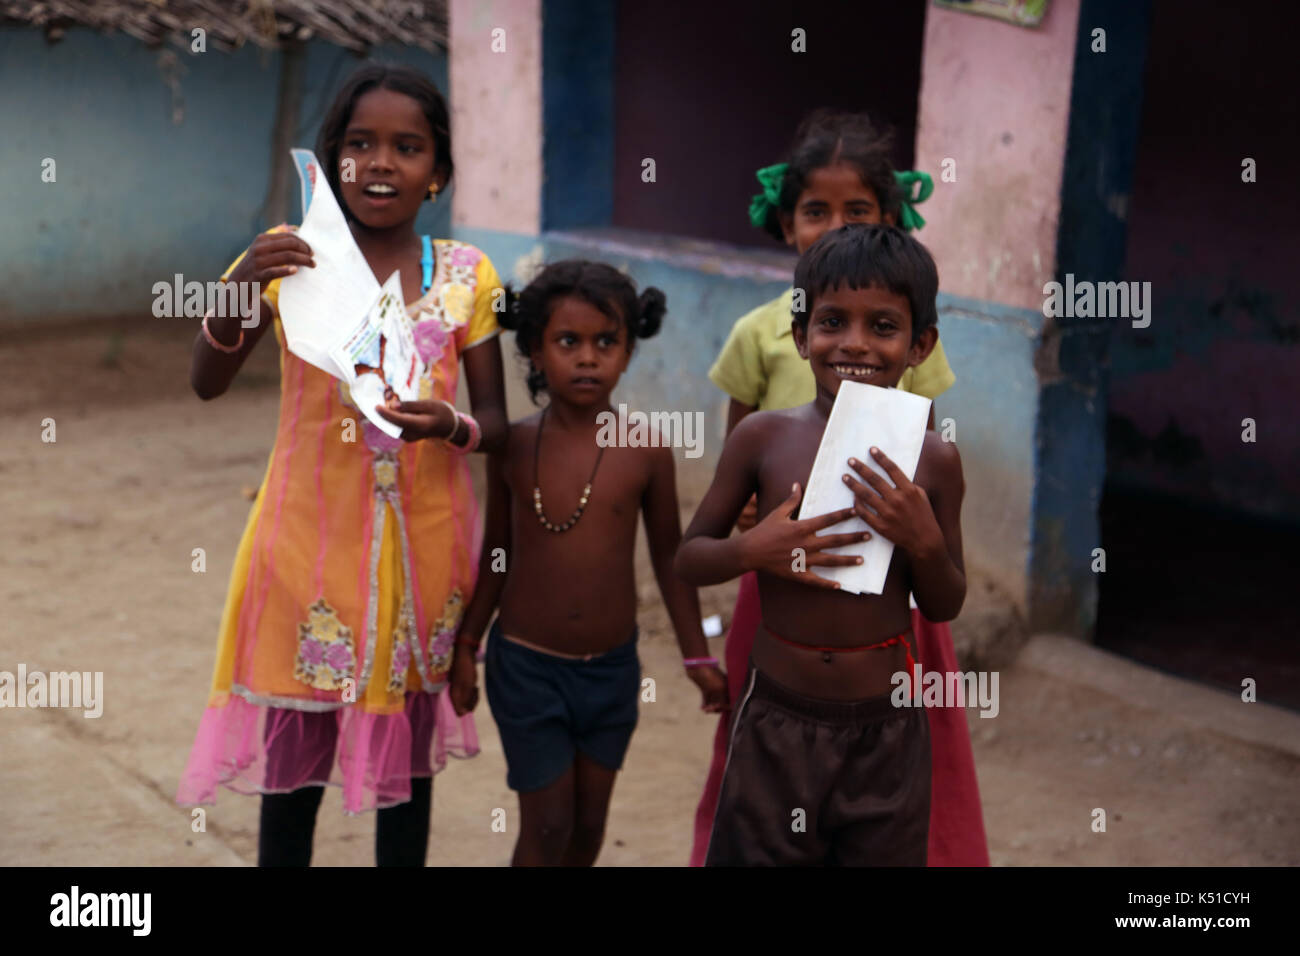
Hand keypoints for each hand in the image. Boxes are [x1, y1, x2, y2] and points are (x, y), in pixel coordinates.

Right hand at [226, 227, 314, 287]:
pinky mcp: (258, 274)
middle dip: (305, 250)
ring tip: (312, 265)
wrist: (236, 286)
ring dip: (303, 260)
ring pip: (287, 256)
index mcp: (262, 240)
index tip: (310, 251)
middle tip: (313, 258)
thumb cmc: (255, 270)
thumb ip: (276, 247)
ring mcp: (258, 261)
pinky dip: (287, 270)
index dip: (302, 243)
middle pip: (290, 244)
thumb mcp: (262, 253)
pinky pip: (276, 271)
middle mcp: (259, 248)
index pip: (288, 237)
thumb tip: (299, 244)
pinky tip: (295, 271)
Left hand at [375, 399, 456, 442]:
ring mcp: (408, 437)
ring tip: (386, 399)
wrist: (447, 426)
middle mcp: (412, 435)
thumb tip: (392, 406)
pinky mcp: (406, 436)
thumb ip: (410, 405)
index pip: (399, 421)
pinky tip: (391, 406)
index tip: (376, 406)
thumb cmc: (440, 412)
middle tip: (380, 397)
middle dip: (385, 411)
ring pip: (393, 425)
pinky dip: (392, 416)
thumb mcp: (428, 404)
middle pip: (393, 424)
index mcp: (421, 426)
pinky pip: (395, 425)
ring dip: (388, 413)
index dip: (386, 414)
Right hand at [449, 645, 479, 715]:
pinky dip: (473, 692)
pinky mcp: (462, 686)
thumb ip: (465, 699)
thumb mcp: (468, 685)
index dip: (468, 709)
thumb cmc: (466, 669)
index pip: (459, 712)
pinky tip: (475, 686)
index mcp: (453, 695)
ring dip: (473, 697)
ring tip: (475, 688)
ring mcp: (458, 690)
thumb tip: (463, 713)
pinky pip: (468, 695)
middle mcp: (454, 694)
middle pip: (464, 708)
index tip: (473, 699)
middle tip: (475, 691)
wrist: (465, 654)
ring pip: (466, 701)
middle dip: (472, 702)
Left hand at [687, 664, 727, 713]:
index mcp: (728, 686)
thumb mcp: (720, 687)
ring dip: (710, 707)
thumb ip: (724, 699)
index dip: (727, 706)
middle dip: (718, 708)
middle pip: (722, 703)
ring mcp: (713, 689)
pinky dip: (705, 704)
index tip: (721, 708)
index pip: (731, 699)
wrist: (697, 665)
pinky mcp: (705, 689)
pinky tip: (702, 708)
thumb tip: (729, 709)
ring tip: (706, 709)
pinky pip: (706, 699)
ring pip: (714, 702)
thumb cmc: (710, 675)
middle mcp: (722, 688)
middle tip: (711, 709)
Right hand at [738, 483, 870, 589]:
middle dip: (853, 538)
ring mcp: (803, 560)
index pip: (828, 519)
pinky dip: (827, 584)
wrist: (749, 551)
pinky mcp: (797, 573)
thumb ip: (791, 500)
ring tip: (863, 560)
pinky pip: (815, 581)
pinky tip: (840, 585)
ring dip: (847, 560)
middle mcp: (806, 544)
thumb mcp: (778, 513)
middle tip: (870, 535)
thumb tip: (798, 484)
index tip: (858, 510)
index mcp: (802, 527)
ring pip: (830, 561)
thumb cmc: (763, 530)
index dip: (844, 514)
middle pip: (835, 540)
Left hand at [843, 447, 944, 557]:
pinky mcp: (881, 526)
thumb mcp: (920, 495)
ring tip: (845, 477)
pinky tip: (852, 498)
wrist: (925, 541)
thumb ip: (906, 484)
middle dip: (861, 469)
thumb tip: (892, 472)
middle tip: (850, 461)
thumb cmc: (924, 515)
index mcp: (908, 490)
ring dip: (854, 485)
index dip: (881, 458)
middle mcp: (897, 500)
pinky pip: (864, 513)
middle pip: (875, 480)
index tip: (871, 449)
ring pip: (866, 495)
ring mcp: (888, 514)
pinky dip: (857, 505)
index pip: (892, 469)